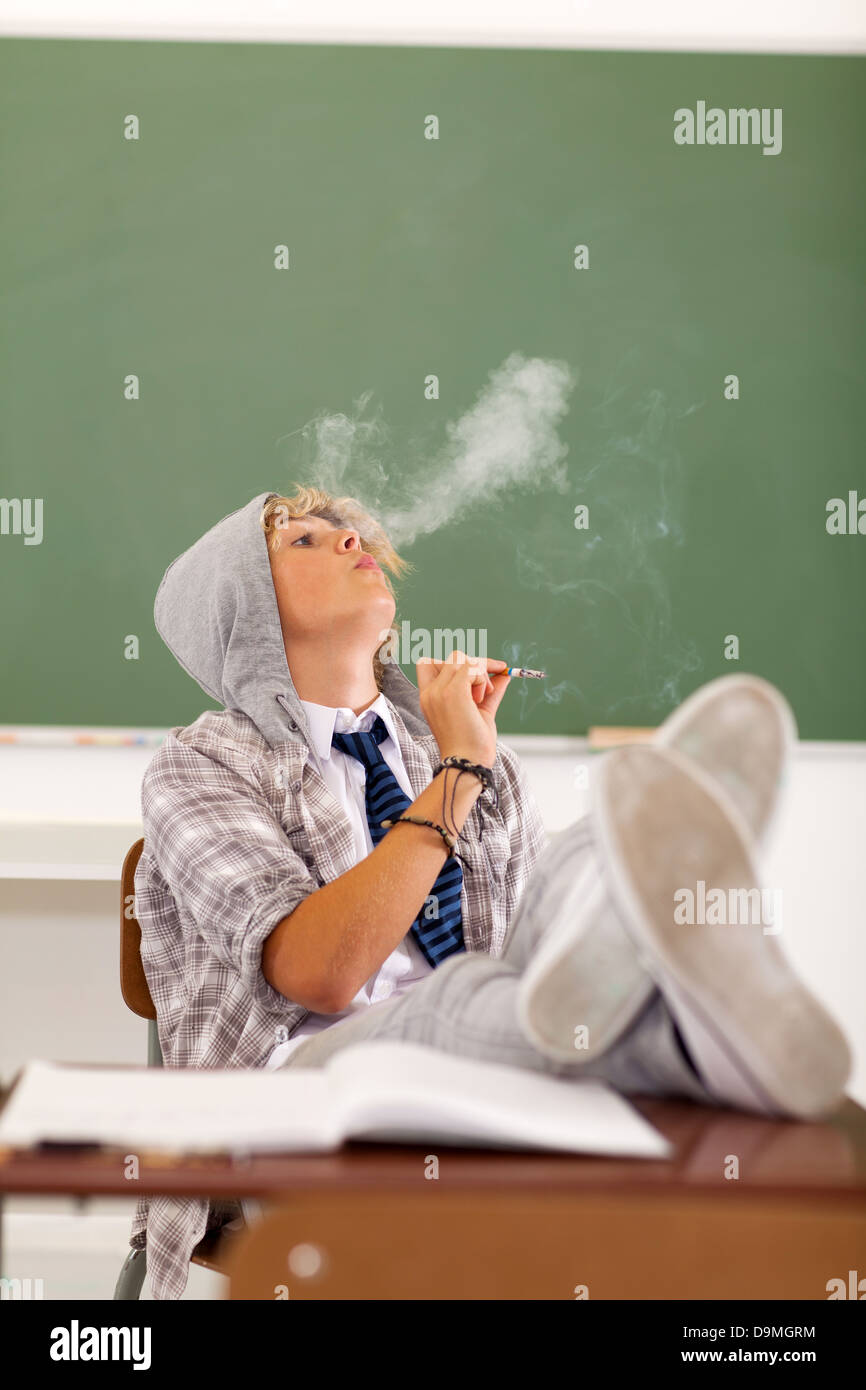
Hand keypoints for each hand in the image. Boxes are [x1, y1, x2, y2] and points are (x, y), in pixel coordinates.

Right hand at [415, 651, 510, 767]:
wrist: (468, 763)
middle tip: (485, 690)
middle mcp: (430, 692)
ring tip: (483, 697)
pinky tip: (482, 697)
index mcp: (429, 698)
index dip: (451, 664)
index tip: (471, 678)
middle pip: (452, 657)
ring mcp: (439, 691)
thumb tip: (504, 674)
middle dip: (474, 666)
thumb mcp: (481, 711)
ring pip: (461, 658)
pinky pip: (471, 667)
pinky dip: (482, 677)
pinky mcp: (453, 692)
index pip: (428, 663)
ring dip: (479, 672)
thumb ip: (491, 691)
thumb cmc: (472, 744)